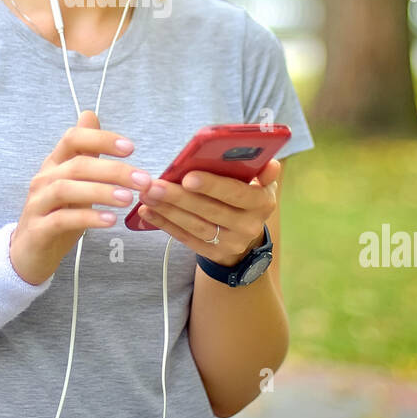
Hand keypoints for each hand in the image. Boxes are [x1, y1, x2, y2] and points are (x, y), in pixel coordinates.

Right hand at [9, 110, 148, 285]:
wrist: (29, 252)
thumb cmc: (58, 214)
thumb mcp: (74, 181)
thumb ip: (85, 152)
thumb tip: (91, 115)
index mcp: (55, 163)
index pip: (73, 138)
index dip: (101, 139)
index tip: (130, 147)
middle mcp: (44, 179)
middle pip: (77, 165)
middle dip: (113, 170)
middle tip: (142, 179)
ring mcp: (38, 203)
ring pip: (67, 189)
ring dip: (101, 192)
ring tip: (128, 199)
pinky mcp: (38, 229)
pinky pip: (62, 219)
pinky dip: (88, 217)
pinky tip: (110, 220)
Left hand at [135, 159, 280, 267]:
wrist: (246, 241)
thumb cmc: (247, 200)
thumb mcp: (261, 185)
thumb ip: (263, 173)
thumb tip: (270, 164)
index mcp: (261, 204)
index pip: (237, 194)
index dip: (212, 185)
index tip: (187, 176)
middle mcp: (248, 226)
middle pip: (210, 210)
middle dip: (179, 197)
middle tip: (154, 184)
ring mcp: (229, 243)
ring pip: (194, 226)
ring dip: (167, 210)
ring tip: (146, 194)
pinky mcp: (211, 253)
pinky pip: (185, 238)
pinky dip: (164, 224)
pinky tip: (147, 211)